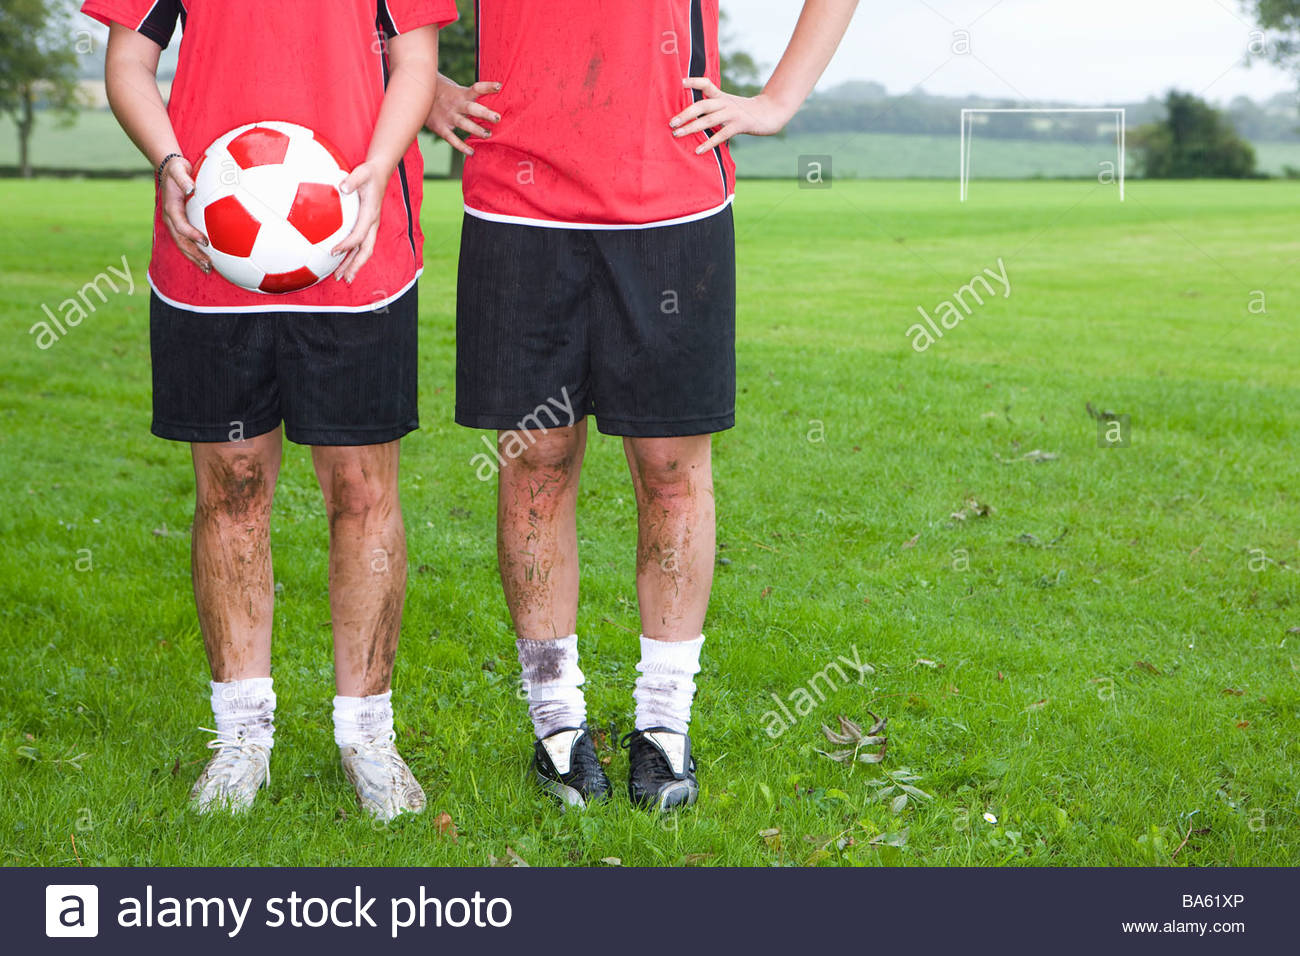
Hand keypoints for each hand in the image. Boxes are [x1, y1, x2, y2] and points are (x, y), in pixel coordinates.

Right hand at [160, 157, 210, 272]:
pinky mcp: (180, 225)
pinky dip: (195, 251)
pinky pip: (186, 241)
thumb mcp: (178, 169)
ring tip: (208, 269)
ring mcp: (174, 224)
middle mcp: (171, 219)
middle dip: (194, 254)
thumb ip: (183, 178)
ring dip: (194, 257)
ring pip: (183, 245)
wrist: (169, 169)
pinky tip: (208, 259)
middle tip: (208, 265)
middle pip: (181, 241)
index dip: (192, 235)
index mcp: (171, 208)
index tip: (205, 242)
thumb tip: (191, 187)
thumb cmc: (177, 169)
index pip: (180, 225)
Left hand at [332, 161, 382, 283]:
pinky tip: (340, 263)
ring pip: (363, 251)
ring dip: (352, 266)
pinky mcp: (366, 226)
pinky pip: (359, 245)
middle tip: (343, 278)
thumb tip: (342, 187)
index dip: (347, 245)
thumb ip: (352, 180)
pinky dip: (351, 257)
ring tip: (340, 278)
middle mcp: (372, 224)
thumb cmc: (369, 172)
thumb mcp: (361, 173)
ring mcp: (370, 227)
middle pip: (365, 251)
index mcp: (370, 215)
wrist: (380, 172)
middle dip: (355, 266)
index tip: (332, 252)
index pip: (359, 235)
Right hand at [426, 78, 501, 156]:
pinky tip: (471, 152)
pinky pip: (452, 139)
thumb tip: (493, 94)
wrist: (417, 95)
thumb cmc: (442, 92)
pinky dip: (461, 146)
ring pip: (464, 124)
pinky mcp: (440, 128)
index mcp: (461, 94)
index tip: (499, 86)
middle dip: (485, 113)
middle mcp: (456, 105)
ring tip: (488, 135)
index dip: (487, 87)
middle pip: (472, 108)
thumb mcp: (455, 88)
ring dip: (476, 130)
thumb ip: (469, 94)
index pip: (476, 88)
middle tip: (497, 118)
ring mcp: (448, 117)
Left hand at [670, 78, 793, 152]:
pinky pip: (720, 135)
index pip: (706, 84)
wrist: (770, 113)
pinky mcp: (738, 126)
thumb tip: (694, 114)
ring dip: (691, 127)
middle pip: (702, 105)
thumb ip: (714, 106)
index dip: (693, 82)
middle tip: (671, 122)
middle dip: (685, 113)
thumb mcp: (730, 104)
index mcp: (722, 96)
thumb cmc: (745, 112)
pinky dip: (708, 143)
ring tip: (677, 134)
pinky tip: (698, 150)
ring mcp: (732, 114)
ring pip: (708, 120)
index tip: (680, 82)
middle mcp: (725, 103)